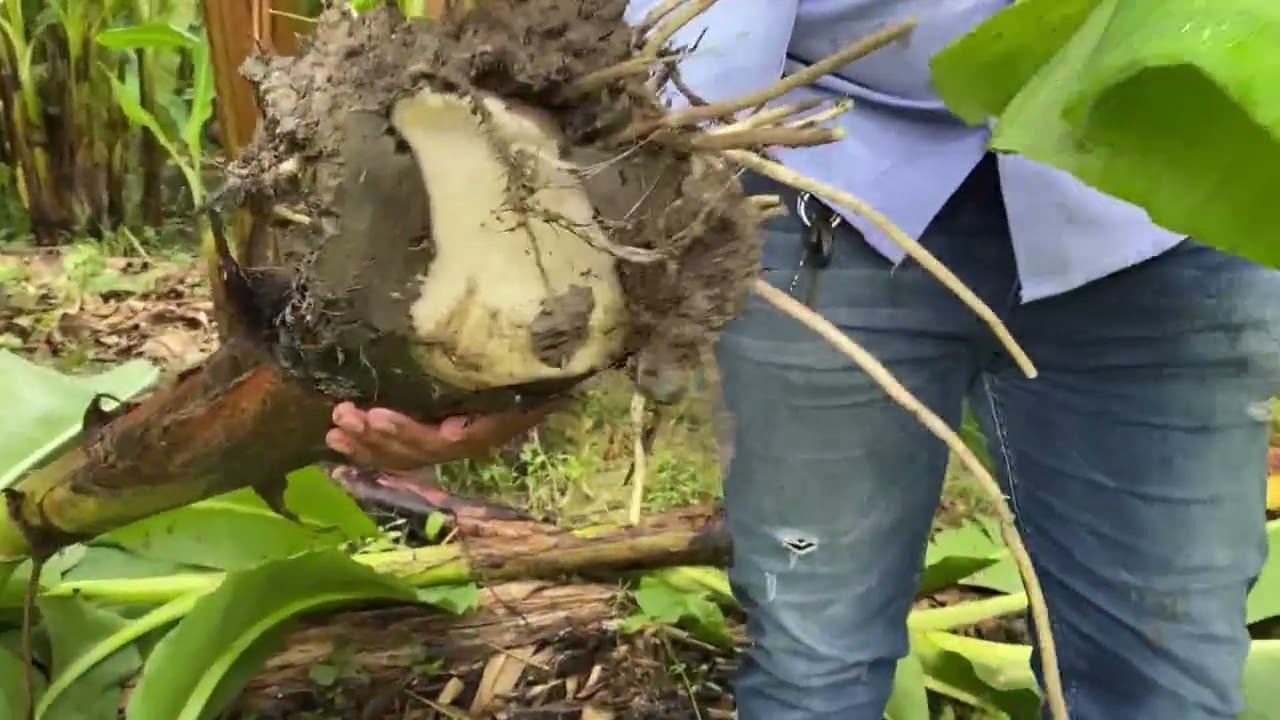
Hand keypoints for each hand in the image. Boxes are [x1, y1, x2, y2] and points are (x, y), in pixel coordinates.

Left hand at [325, 401, 552, 471]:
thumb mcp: (520, 390)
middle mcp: (460, 447)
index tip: (378, 415)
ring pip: (400, 456)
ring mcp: (443, 448)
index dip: (407, 432)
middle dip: (375, 436)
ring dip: (365, 444)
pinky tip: (340, 445)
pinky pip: (395, 455)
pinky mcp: (428, 443)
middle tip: (344, 415)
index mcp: (482, 433)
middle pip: (413, 451)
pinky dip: (367, 452)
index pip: (440, 441)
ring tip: (335, 429)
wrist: (535, 388)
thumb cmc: (526, 381)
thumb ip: (504, 404)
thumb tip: (455, 429)